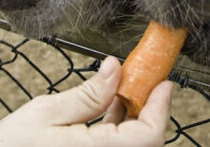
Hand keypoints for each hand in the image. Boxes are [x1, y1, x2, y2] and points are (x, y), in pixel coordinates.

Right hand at [0, 56, 171, 146]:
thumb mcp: (44, 113)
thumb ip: (88, 94)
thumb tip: (116, 68)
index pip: (149, 136)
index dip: (162, 107)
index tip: (165, 82)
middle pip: (146, 143)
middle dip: (149, 110)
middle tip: (143, 80)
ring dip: (135, 121)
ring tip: (122, 91)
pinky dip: (119, 133)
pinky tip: (108, 112)